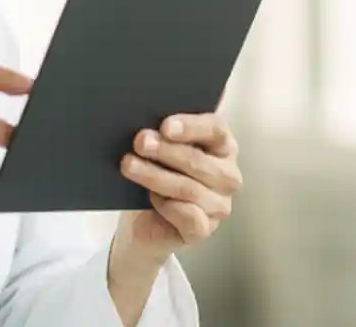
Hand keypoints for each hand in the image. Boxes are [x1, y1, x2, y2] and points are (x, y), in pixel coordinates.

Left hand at [115, 113, 241, 259]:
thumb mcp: (157, 149)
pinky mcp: (205, 229)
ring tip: (129, 165)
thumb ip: (160, 135)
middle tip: (140, 143)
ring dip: (155, 175)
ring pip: (189, 188)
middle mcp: (226, 174)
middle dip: (166, 150)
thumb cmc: (154, 174)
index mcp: (220, 146)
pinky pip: (188, 215)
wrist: (141, 220)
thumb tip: (147, 129)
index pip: (216, 129)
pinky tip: (150, 198)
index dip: (191, 126)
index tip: (165, 126)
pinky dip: (166, 205)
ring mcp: (219, 204)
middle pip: (199, 160)